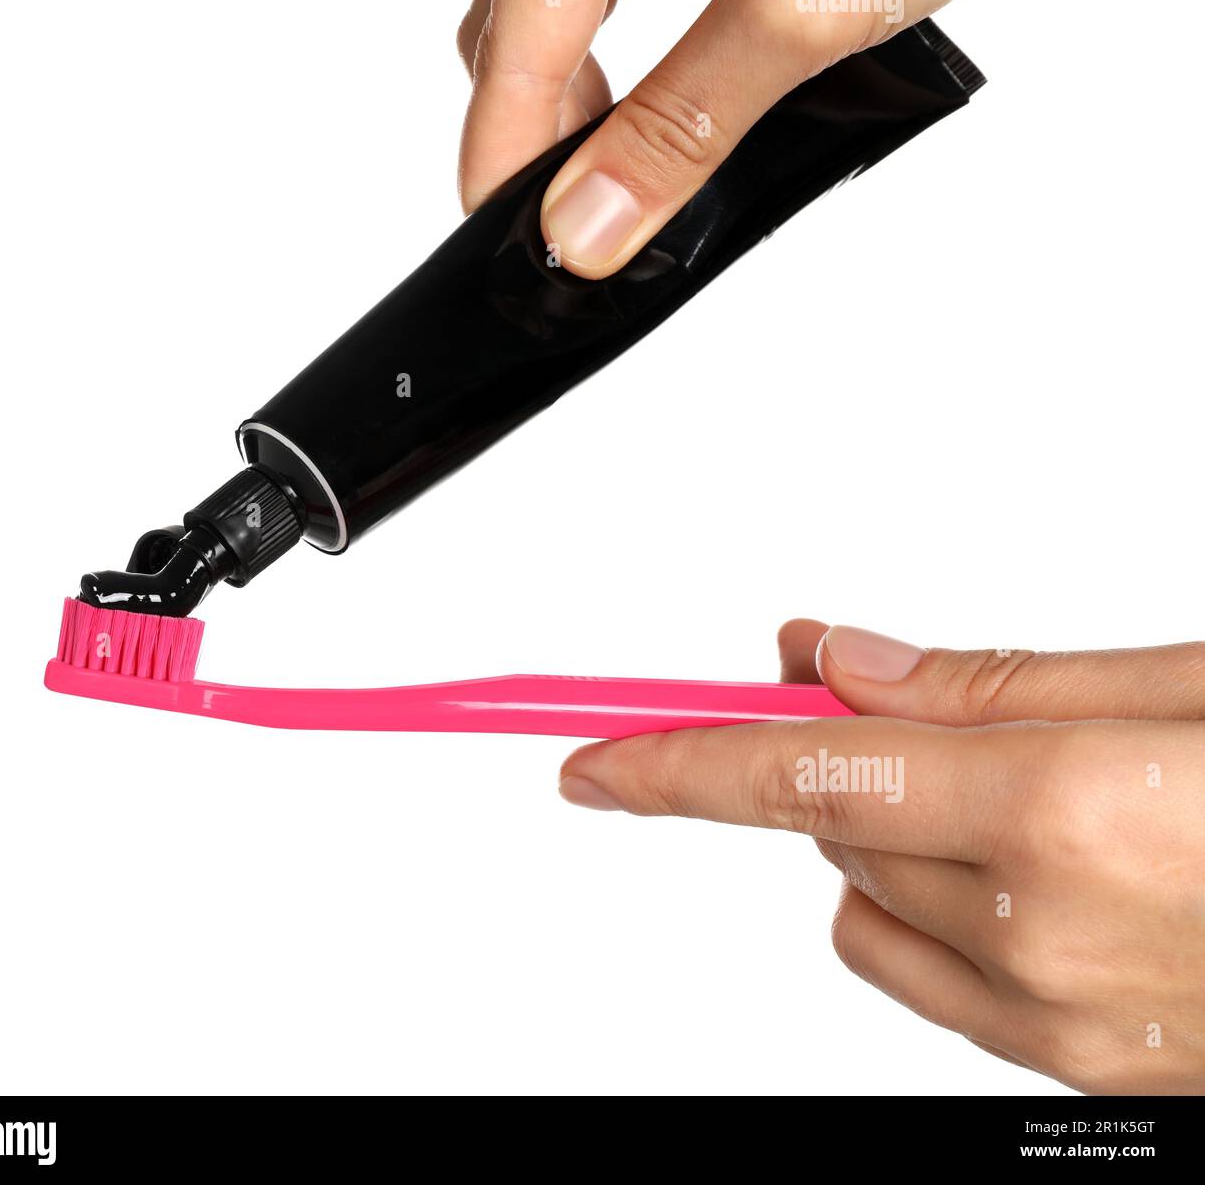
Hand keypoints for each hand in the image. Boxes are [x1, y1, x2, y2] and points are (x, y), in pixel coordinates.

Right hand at [456, 0, 1042, 276]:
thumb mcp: (799, 11)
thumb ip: (680, 125)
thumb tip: (588, 227)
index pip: (516, 34)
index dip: (503, 152)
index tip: (505, 244)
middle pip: (524, 21)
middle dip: (540, 130)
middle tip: (578, 228)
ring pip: (573, 11)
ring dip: (588, 102)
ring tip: (628, 181)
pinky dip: (637, 65)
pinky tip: (672, 106)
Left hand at [558, 621, 1204, 1092]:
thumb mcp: (1185, 678)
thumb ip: (986, 679)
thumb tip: (835, 663)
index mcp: (1062, 809)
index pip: (797, 775)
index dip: (677, 760)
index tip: (591, 756)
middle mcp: (1043, 936)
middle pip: (833, 833)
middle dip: (843, 763)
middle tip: (909, 709)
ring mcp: (1064, 1025)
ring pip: (874, 911)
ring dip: (895, 842)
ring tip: (1019, 797)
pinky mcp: (1087, 1073)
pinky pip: (937, 977)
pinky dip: (939, 913)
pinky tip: (1031, 871)